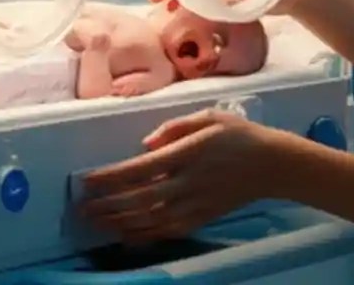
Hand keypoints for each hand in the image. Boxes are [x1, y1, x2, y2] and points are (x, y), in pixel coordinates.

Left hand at [80, 109, 290, 243]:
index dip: (111, 177)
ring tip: (95, 222)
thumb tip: (144, 144)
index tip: (87, 179)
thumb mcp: (209, 117)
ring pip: (149, 219)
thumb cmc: (239, 135)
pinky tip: (124, 235)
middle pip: (139, 199)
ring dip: (119, 222)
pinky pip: (166, 231)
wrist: (272, 165)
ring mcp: (194, 205)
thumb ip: (174, 127)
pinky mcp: (201, 218)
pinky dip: (143, 235)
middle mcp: (188, 183)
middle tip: (81, 207)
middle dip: (107, 205)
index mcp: (187, 154)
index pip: (140, 169)